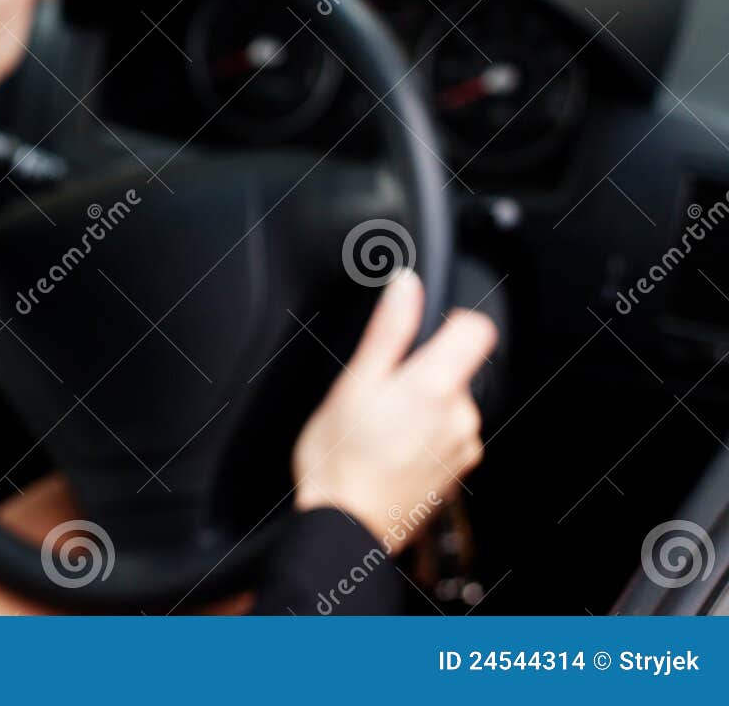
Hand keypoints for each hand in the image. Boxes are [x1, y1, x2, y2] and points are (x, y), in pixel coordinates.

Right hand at [291, 269, 495, 553]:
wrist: (345, 528)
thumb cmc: (340, 461)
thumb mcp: (353, 384)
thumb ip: (388, 331)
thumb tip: (406, 286)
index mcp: (436, 387)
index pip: (476, 328)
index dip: (450, 319)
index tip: (420, 331)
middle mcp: (461, 416)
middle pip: (456, 366)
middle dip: (419, 370)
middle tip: (374, 394)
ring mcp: (463, 446)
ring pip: (448, 401)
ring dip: (420, 405)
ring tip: (377, 427)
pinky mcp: (457, 470)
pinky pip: (446, 433)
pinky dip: (423, 433)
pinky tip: (388, 448)